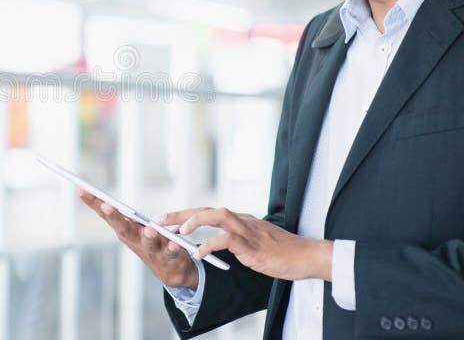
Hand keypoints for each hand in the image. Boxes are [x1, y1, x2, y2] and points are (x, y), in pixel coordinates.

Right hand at [78, 189, 199, 287]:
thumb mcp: (130, 227)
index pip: (106, 213)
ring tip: (149, 231)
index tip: (81, 189)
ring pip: (148, 242)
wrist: (171, 271)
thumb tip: (86, 191)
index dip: (93, 202)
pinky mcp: (169, 256)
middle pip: (122, 227)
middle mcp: (134, 239)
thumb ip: (116, 213)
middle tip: (106, 205)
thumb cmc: (146, 242)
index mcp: (124, 229)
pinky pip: (171, 251)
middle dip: (114, 216)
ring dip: (148, 236)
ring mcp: (151, 249)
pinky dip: (172, 247)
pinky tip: (174, 244)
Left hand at [158, 207, 331, 281]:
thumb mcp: (252, 242)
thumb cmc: (281, 252)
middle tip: (158, 220)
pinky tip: (198, 253)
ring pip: (216, 215)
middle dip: (180, 214)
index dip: (184, 214)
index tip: (164, 218)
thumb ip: (234, 238)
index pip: (206, 211)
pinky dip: (210, 244)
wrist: (306, 256)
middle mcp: (240, 219)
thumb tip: (212, 241)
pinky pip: (227, 239)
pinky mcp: (252, 243)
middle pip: (205, 209)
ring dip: (194, 221)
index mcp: (238, 219)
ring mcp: (247, 229)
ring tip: (178, 231)